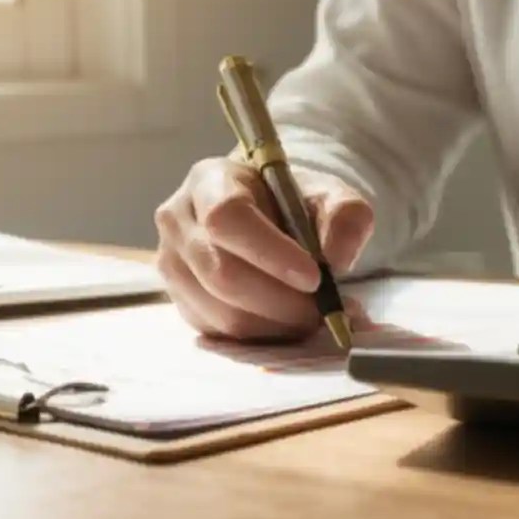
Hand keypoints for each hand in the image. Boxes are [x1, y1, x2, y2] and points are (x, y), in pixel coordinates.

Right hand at [153, 156, 373, 339]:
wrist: (268, 217)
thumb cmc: (295, 203)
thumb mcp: (331, 196)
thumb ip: (346, 217)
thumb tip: (336, 259)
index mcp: (211, 180)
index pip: (227, 218)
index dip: (270, 253)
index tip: (315, 278)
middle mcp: (178, 221)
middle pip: (221, 273)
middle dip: (280, 301)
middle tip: (324, 310)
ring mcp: (172, 265)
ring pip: (222, 313)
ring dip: (276, 325)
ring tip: (313, 317)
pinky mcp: (180, 302)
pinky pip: (219, 334)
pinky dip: (262, 337)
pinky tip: (288, 323)